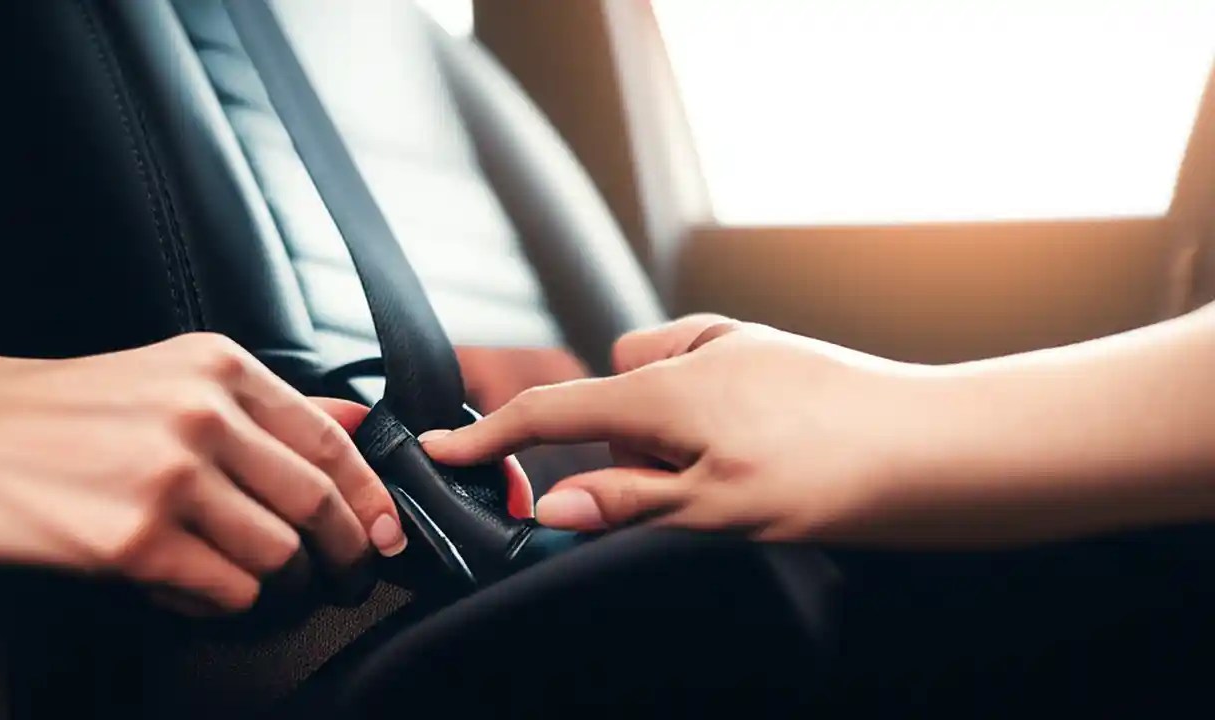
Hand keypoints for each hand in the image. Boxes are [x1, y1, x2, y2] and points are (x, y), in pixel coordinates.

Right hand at [0, 330, 405, 613]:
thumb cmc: (69, 408)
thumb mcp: (174, 375)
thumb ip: (270, 402)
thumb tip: (357, 422)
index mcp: (221, 369)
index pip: (330, 440)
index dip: (373, 495)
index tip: (388, 530)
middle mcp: (203, 417)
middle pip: (317, 504)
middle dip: (348, 552)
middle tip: (351, 575)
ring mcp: (170, 479)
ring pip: (281, 556)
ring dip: (287, 584)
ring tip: (269, 584)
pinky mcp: (136, 541)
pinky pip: (228, 591)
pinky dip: (231, 603)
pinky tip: (207, 589)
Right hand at [422, 314, 922, 542]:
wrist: (929, 446)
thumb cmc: (833, 477)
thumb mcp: (719, 508)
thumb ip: (627, 502)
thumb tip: (552, 507)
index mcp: (670, 392)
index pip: (554, 413)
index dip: (491, 435)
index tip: (443, 447)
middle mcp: (692, 354)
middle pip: (604, 405)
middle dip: (610, 451)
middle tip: (667, 494)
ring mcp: (730, 345)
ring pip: (649, 384)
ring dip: (654, 427)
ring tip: (719, 467)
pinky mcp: (761, 348)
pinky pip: (693, 363)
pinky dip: (690, 397)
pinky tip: (733, 427)